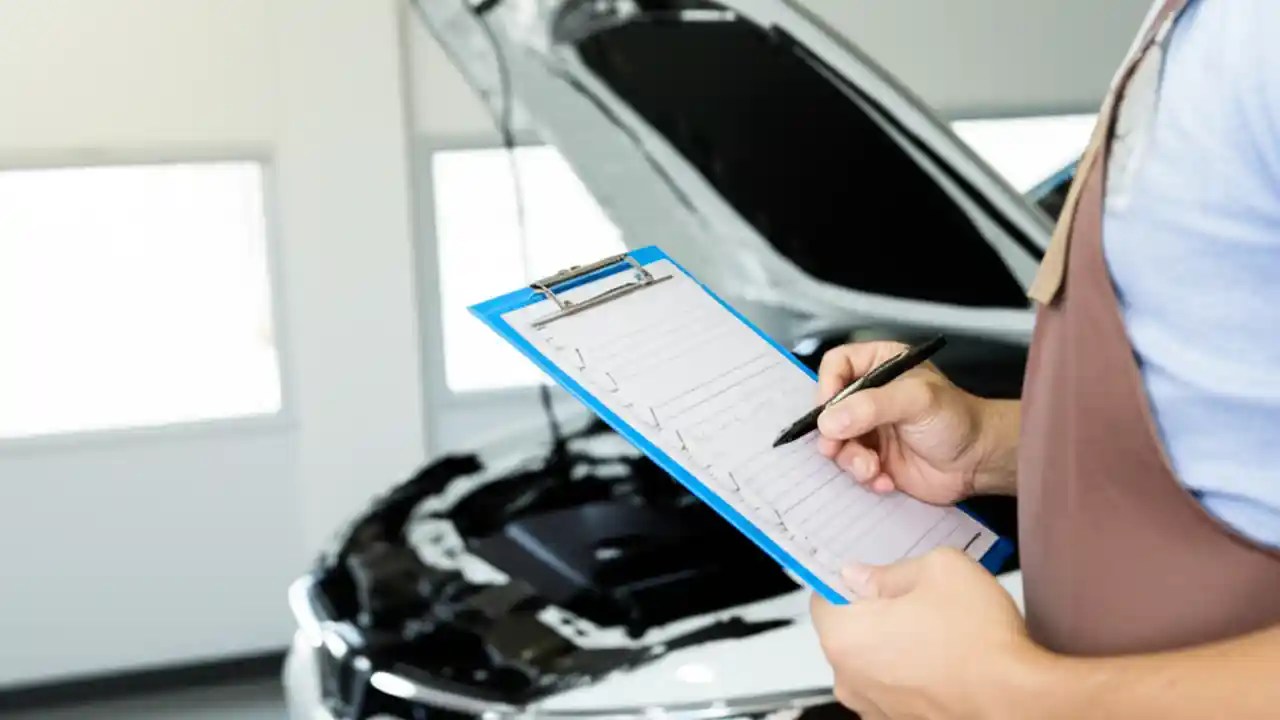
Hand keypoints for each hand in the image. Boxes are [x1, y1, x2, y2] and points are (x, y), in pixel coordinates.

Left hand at [811, 549, 1041, 719]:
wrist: (1021, 702)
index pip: (822, 596)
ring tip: (937, 634)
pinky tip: (944, 662)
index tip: (869, 576)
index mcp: (845, 636)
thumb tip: (864, 575)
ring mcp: (874, 709)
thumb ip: (890, 570)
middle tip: (915, 600)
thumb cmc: (981, 643)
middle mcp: (850, 679)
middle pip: (846, 632)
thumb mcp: (939, 569)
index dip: (848, 580)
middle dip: (873, 613)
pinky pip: (894, 689)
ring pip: (871, 663)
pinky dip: (910, 676)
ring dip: (893, 647)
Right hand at [815, 341, 1006, 503]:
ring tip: (872, 469)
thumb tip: (828, 423)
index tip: (829, 412)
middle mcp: (869, 395)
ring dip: (850, 459)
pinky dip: (864, 476)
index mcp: (879, 365)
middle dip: (834, 433)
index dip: (827, 386)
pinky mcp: (873, 458)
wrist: (978, 462)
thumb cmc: (954, 419)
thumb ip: (871, 406)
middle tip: (837, 449)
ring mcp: (869, 428)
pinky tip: (885, 481)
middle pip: (829, 407)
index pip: (836, 365)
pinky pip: (851, 466)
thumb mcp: (915, 401)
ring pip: (836, 441)